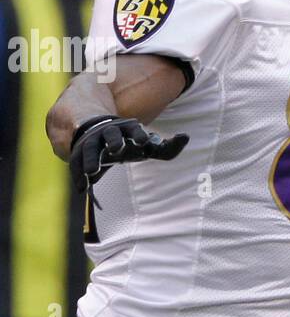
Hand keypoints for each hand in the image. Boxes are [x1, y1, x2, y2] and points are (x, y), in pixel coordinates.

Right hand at [69, 115, 188, 192]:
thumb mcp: (149, 146)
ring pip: (90, 149)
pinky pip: (76, 164)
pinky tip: (82, 187)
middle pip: (111, 134)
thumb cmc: (130, 145)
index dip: (138, 135)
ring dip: (91, 159)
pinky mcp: (79, 154)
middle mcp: (109, 133)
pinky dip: (79, 175)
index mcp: (127, 130)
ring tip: (92, 171)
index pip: (134, 129)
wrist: (97, 133)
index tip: (142, 142)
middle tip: (116, 149)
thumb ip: (168, 147)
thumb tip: (186, 136)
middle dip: (115, 140)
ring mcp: (93, 142)